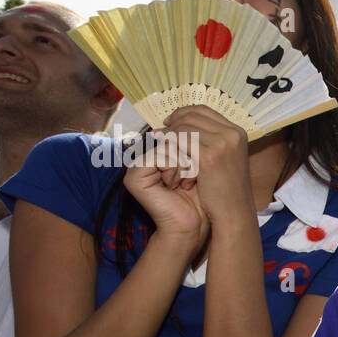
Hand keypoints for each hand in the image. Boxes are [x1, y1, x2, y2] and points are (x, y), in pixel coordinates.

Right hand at [123, 133, 208, 249]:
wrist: (195, 224)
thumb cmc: (203, 197)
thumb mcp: (204, 163)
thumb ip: (197, 140)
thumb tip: (195, 111)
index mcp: (160, 151)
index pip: (178, 129)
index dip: (194, 143)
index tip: (202, 166)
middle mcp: (147, 155)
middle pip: (174, 135)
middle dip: (190, 155)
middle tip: (194, 176)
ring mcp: (138, 165)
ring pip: (168, 145)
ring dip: (185, 164)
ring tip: (187, 182)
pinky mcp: (133, 176)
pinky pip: (161, 157)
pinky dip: (175, 170)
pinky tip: (178, 185)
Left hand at [160, 106, 252, 225]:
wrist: (235, 212)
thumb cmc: (229, 190)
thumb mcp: (227, 159)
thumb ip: (214, 141)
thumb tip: (186, 126)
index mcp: (238, 132)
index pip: (204, 110)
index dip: (183, 113)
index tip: (170, 122)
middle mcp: (232, 134)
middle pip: (192, 116)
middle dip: (172, 123)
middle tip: (159, 133)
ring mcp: (222, 144)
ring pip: (184, 127)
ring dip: (169, 135)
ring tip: (160, 143)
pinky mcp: (209, 157)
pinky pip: (181, 142)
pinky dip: (170, 145)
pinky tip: (163, 152)